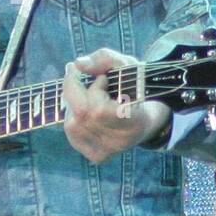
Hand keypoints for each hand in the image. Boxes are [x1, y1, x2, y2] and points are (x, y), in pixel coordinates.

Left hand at [61, 48, 170, 163]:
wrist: (143, 119)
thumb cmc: (134, 88)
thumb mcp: (126, 65)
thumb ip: (103, 59)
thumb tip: (77, 64)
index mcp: (134, 122)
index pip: (98, 110)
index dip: (94, 88)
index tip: (100, 77)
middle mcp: (119, 142)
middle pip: (82, 116)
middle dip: (78, 92)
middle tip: (87, 82)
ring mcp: (107, 152)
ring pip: (72, 124)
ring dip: (75, 105)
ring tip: (91, 98)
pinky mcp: (96, 156)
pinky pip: (72, 134)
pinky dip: (74, 118)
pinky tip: (86, 113)